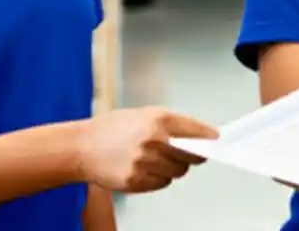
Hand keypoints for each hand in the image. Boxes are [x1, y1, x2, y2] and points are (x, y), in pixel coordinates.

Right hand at [74, 107, 217, 192]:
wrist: (81, 147)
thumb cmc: (112, 128)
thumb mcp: (144, 115)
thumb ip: (173, 125)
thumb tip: (201, 136)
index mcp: (159, 120)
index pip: (198, 132)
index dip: (209, 138)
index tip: (217, 141)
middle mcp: (154, 141)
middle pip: (193, 156)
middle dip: (194, 155)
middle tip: (190, 153)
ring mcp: (145, 162)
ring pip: (178, 171)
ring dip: (174, 167)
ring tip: (156, 158)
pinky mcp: (137, 181)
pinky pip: (162, 183)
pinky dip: (159, 178)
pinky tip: (145, 168)